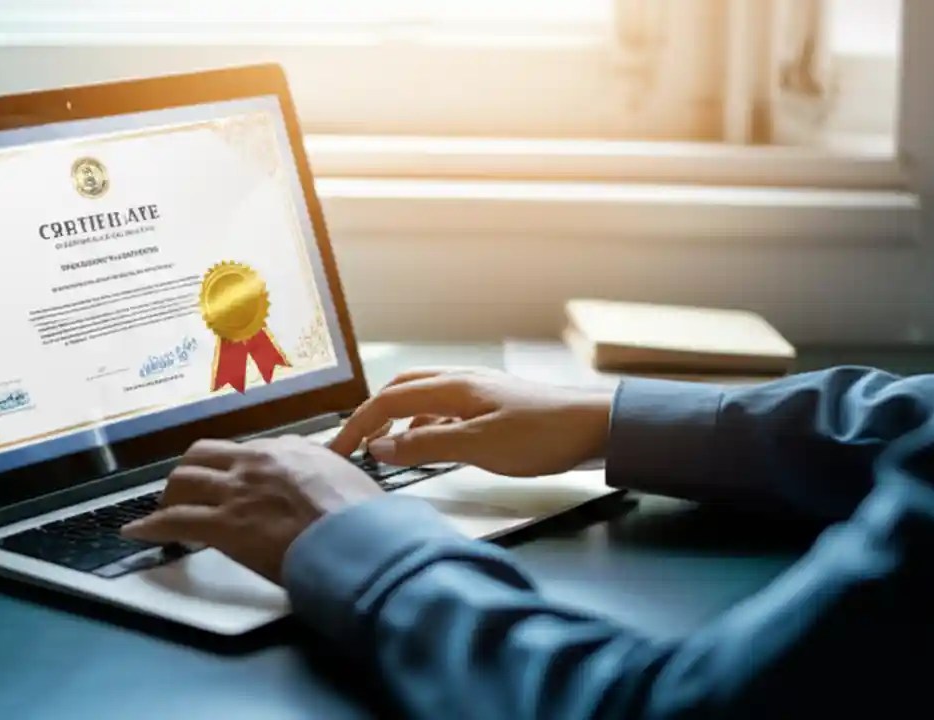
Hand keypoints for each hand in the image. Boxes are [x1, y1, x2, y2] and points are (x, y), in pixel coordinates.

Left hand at [120, 436, 382, 583]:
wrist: (358, 540)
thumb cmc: (363, 518)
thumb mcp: (351, 480)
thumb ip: (330, 475)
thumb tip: (333, 482)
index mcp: (288, 450)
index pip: (245, 451)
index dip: (230, 467)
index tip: (227, 479)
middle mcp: (256, 462)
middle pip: (202, 456)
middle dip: (188, 474)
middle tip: (184, 491)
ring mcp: (237, 492)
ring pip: (183, 482)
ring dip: (168, 497)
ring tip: (162, 511)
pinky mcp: (223, 525)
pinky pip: (175, 521)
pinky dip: (151, 527)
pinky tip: (138, 532)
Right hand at [328, 367, 612, 476]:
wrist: (596, 426)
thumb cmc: (542, 435)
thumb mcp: (477, 446)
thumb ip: (425, 446)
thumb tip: (379, 448)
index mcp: (452, 386)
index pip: (386, 400)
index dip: (356, 425)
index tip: (336, 452)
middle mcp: (460, 381)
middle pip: (400, 390)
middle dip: (372, 415)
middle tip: (354, 445)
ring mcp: (477, 392)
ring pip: (422, 400)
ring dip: (398, 421)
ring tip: (386, 450)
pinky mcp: (492, 406)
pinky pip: (444, 411)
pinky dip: (425, 427)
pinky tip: (431, 447)